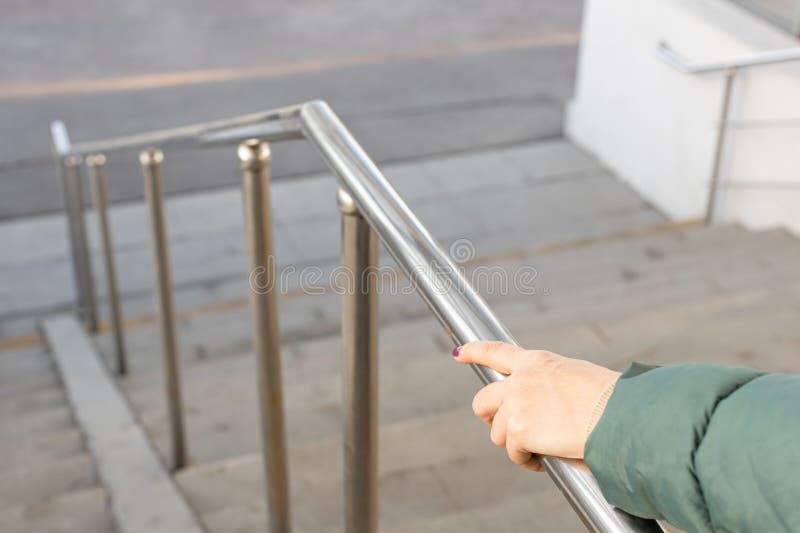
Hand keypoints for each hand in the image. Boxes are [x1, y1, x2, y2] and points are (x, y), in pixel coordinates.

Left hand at [453, 341, 619, 470]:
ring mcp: (517, 403)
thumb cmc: (613, 401)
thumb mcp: (578, 379)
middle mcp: (521, 379)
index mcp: (538, 361)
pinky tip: (541, 461)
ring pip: (497, 431)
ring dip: (514, 444)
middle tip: (510, 432)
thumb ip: (552, 388)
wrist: (621, 415)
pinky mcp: (519, 429)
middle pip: (484, 400)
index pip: (496, 352)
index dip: (474, 352)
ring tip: (538, 450)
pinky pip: (513, 451)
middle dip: (491, 418)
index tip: (459, 354)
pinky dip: (525, 460)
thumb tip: (548, 412)